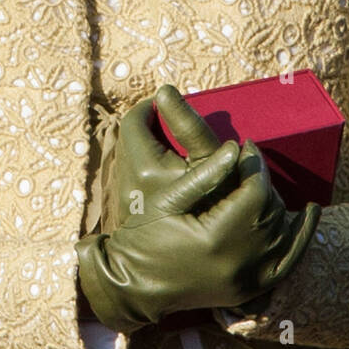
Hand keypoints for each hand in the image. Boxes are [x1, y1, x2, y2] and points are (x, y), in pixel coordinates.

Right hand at [76, 86, 319, 332]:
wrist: (134, 286)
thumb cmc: (144, 237)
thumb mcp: (167, 200)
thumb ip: (204, 175)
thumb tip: (235, 148)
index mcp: (215, 239)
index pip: (255, 192)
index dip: (255, 165)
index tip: (246, 146)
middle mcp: (237, 264)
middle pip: (271, 212)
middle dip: (264, 182)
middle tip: (249, 163)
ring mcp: (246, 281)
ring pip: (283, 235)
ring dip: (280, 205)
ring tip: (264, 183)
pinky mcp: (249, 290)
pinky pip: (287, 263)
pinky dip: (300, 239)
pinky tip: (309, 215)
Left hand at [112, 83, 234, 228]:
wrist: (208, 257)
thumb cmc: (221, 203)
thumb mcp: (210, 160)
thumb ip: (187, 123)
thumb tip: (163, 90)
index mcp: (147, 173)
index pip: (133, 122)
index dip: (149, 106)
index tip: (165, 100)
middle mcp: (130, 189)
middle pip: (127, 138)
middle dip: (147, 125)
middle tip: (167, 118)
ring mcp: (127, 204)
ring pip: (127, 157)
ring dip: (145, 144)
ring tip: (168, 141)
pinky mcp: (129, 214)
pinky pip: (130, 176)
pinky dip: (145, 164)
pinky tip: (165, 167)